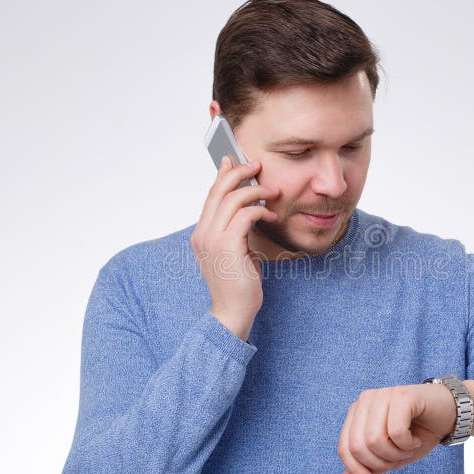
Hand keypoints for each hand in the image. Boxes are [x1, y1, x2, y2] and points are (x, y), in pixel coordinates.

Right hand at [190, 156, 279, 340]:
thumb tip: (247, 212)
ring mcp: (213, 239)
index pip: (210, 196)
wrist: (233, 312)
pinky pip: (246, 215)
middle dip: (239, 172)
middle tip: (257, 166)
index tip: (233, 161)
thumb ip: (235, 231)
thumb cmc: (238, 284)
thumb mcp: (235, 251)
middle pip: (219, 190)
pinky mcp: (228, 246)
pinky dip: (261, 211)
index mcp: (201, 234)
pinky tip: (272, 216)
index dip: (222, 175)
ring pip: (233, 199)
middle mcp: (203, 233)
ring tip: (272, 193)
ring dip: (256, 191)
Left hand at [336, 384, 456, 473]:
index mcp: (357, 412)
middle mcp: (366, 400)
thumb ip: (366, 468)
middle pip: (358, 446)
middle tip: (400, 458)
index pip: (344, 448)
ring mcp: (383, 395)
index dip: (357, 471)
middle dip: (381, 463)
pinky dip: (408, 444)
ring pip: (375, 440)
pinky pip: (396, 432)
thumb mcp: (390, 457)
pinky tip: (416, 439)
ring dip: (396, 454)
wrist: (450, 415)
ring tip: (408, 448)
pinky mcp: (401, 395)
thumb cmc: (418, 433)